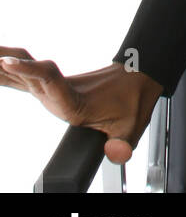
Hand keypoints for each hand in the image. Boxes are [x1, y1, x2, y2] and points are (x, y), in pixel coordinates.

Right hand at [1, 45, 163, 164]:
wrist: (140, 77)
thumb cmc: (133, 102)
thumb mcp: (132, 126)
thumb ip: (123, 144)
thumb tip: (114, 154)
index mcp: (73, 100)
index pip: (46, 79)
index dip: (27, 70)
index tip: (6, 63)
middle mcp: (59, 90)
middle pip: (27, 71)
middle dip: (3, 63)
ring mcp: (54, 87)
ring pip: (23, 71)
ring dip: (3, 62)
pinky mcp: (52, 86)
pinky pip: (25, 77)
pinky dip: (9, 71)